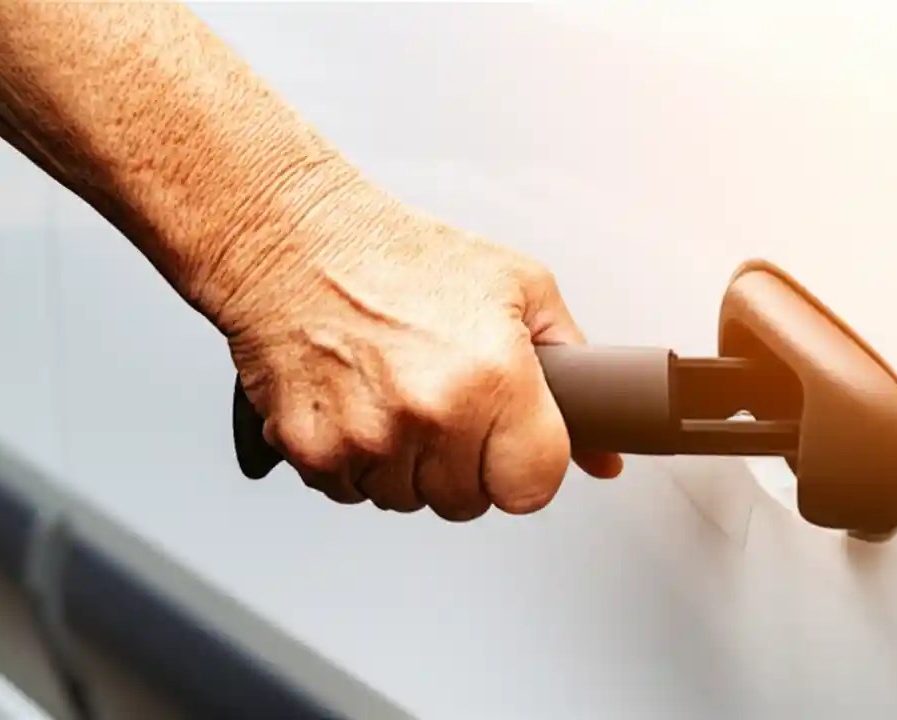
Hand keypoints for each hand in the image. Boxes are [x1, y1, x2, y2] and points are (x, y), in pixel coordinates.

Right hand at [210, 178, 623, 520]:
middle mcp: (431, 413)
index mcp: (493, 375)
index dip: (525, 467)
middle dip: (463, 463)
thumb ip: (574, 370)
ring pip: (407, 500)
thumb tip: (603, 454)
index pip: (534, 486)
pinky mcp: (311, 450)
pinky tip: (357, 403)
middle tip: (447, 405)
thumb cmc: (400, 257)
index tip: (512, 446)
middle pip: (469, 501)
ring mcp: (366, 438)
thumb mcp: (517, 287)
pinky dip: (354, 460)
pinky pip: (349, 492)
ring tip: (396, 395)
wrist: (293, 239)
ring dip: (406, 464)